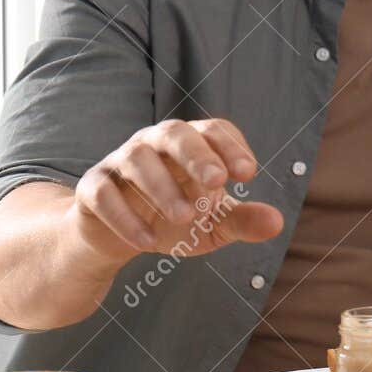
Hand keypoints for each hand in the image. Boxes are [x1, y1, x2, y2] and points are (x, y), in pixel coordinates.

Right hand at [68, 118, 283, 266]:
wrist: (123, 238)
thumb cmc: (178, 220)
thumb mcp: (214, 224)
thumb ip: (243, 221)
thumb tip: (277, 223)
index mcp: (191, 145)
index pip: (213, 130)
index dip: (231, 147)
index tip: (248, 174)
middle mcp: (155, 144)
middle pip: (174, 133)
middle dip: (196, 155)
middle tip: (217, 182)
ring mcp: (120, 163)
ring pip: (137, 159)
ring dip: (162, 186)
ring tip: (185, 216)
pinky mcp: (94, 189)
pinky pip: (103, 195)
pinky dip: (124, 217)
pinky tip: (146, 242)